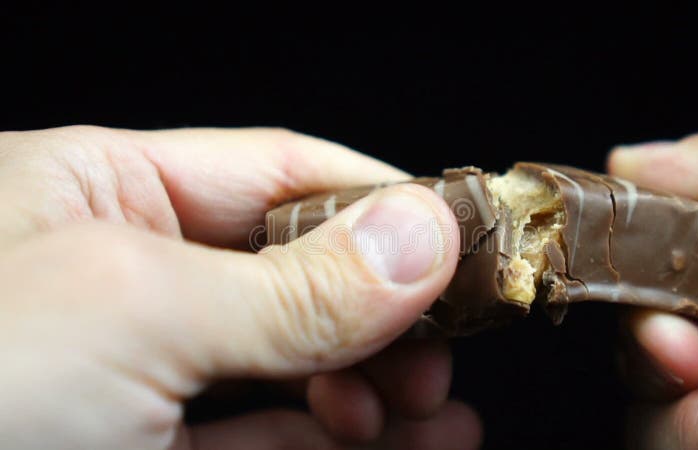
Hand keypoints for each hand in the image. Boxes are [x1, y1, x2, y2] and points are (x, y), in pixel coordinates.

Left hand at [0, 126, 480, 448]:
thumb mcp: (127, 312)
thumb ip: (287, 283)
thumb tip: (421, 235)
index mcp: (97, 192)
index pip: (276, 173)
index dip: (377, 200)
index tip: (462, 235)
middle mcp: (127, 275)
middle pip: (297, 272)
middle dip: (384, 308)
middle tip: (449, 345)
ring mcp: (143, 374)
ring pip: (293, 365)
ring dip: (378, 385)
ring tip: (440, 409)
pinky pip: (271, 437)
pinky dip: (343, 441)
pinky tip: (408, 440)